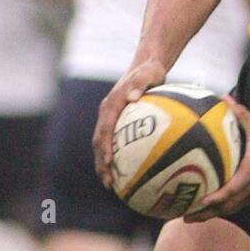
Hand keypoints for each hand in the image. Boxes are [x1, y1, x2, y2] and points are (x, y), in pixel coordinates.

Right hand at [92, 58, 167, 186]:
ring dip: (104, 165)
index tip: (110, 161)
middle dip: (101, 163)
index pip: (106, 128)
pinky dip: (114, 160)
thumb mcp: (149, 73)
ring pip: (102, 146)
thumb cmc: (150, 70)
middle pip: (99, 142)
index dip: (106, 146)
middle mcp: (107, 113)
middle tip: (108, 182)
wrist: (146, 65)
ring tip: (111, 185)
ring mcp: (109, 119)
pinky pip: (113, 144)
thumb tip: (132, 97)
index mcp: (112, 104)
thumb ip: (141, 83)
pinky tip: (126, 175)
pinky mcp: (116, 123)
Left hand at [185, 97, 249, 221]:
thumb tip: (223, 97)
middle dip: (206, 214)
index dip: (213, 199)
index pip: (230, 191)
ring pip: (233, 209)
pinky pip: (239, 204)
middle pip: (227, 207)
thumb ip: (239, 112)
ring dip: (214, 214)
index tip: (197, 202)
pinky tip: (213, 207)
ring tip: (194, 217)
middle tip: (186, 217)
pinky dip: (225, 207)